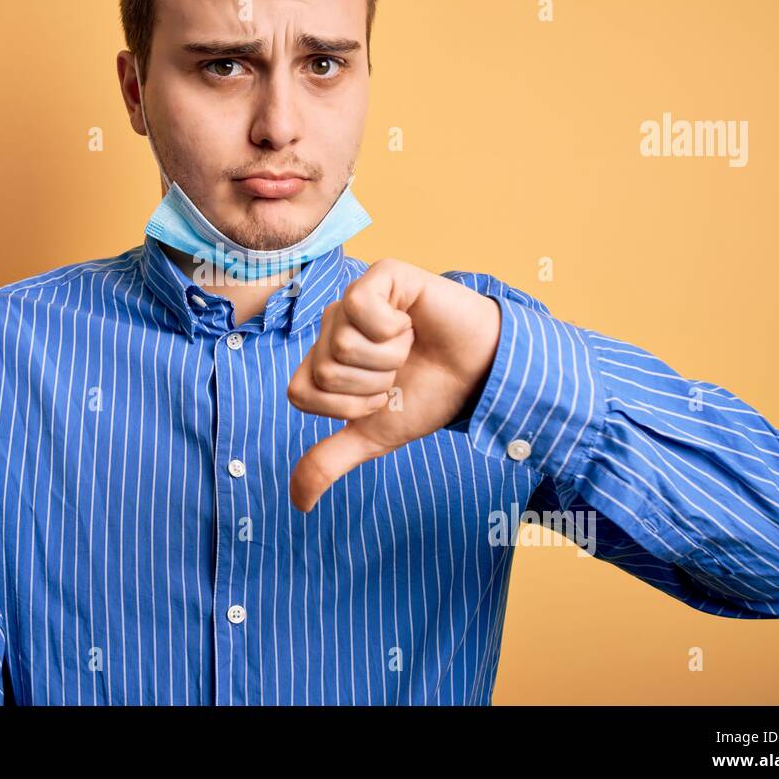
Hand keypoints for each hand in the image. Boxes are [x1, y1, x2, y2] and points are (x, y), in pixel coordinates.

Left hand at [286, 260, 501, 512]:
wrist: (481, 374)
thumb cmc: (428, 396)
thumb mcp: (375, 436)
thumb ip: (330, 461)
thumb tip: (298, 504)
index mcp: (323, 361)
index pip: (300, 393)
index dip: (345, 407)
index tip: (379, 398)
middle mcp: (332, 328)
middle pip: (324, 371)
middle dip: (372, 384)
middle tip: (400, 371)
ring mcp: (355, 300)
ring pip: (342, 344)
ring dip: (389, 358)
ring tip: (410, 347)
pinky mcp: (381, 275)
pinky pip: (360, 307)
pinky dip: (393, 328)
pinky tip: (412, 322)